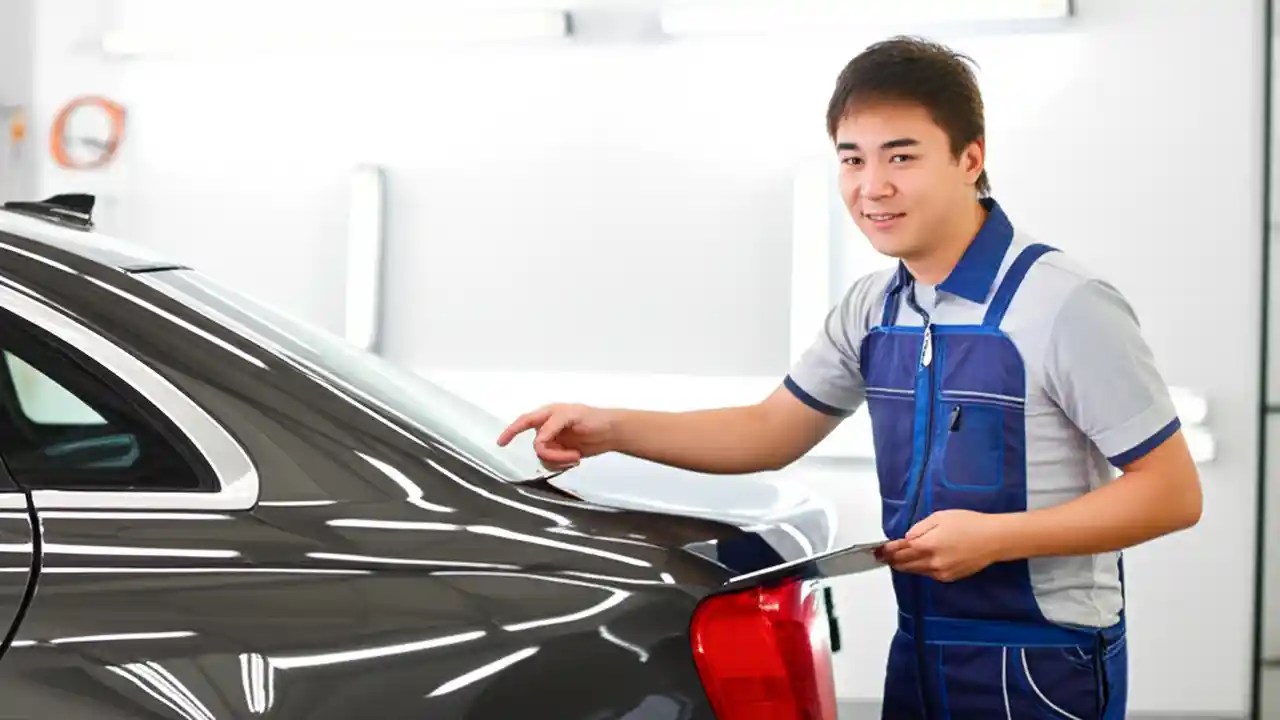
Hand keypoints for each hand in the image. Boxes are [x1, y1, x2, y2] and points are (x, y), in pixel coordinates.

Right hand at [496, 403, 615, 470]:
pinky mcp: (560, 453)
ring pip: (543, 458)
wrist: (610, 432)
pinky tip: (575, 459)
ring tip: (575, 457)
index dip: (511, 432)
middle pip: (537, 446)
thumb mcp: (572, 415)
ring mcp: (554, 442)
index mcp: (548, 415)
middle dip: (554, 454)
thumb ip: (553, 425)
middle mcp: (547, 428)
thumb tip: (539, 438)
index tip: (501, 443)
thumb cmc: (594, 417)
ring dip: (559, 460)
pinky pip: (552, 464)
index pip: (524, 422)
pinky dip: (562, 465)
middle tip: (572, 455)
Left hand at [875, 509, 1010, 582]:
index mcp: (927, 545)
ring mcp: (941, 572)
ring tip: (896, 560)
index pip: (900, 550)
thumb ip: (920, 528)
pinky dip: (920, 569)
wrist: (994, 539)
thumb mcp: (940, 517)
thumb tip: (907, 537)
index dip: (887, 550)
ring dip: (905, 565)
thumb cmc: (969, 523)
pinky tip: (919, 562)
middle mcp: (932, 562)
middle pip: (904, 564)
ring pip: (916, 571)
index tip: (878, 550)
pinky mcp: (950, 577)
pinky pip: (929, 574)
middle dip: (892, 560)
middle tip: (881, 557)